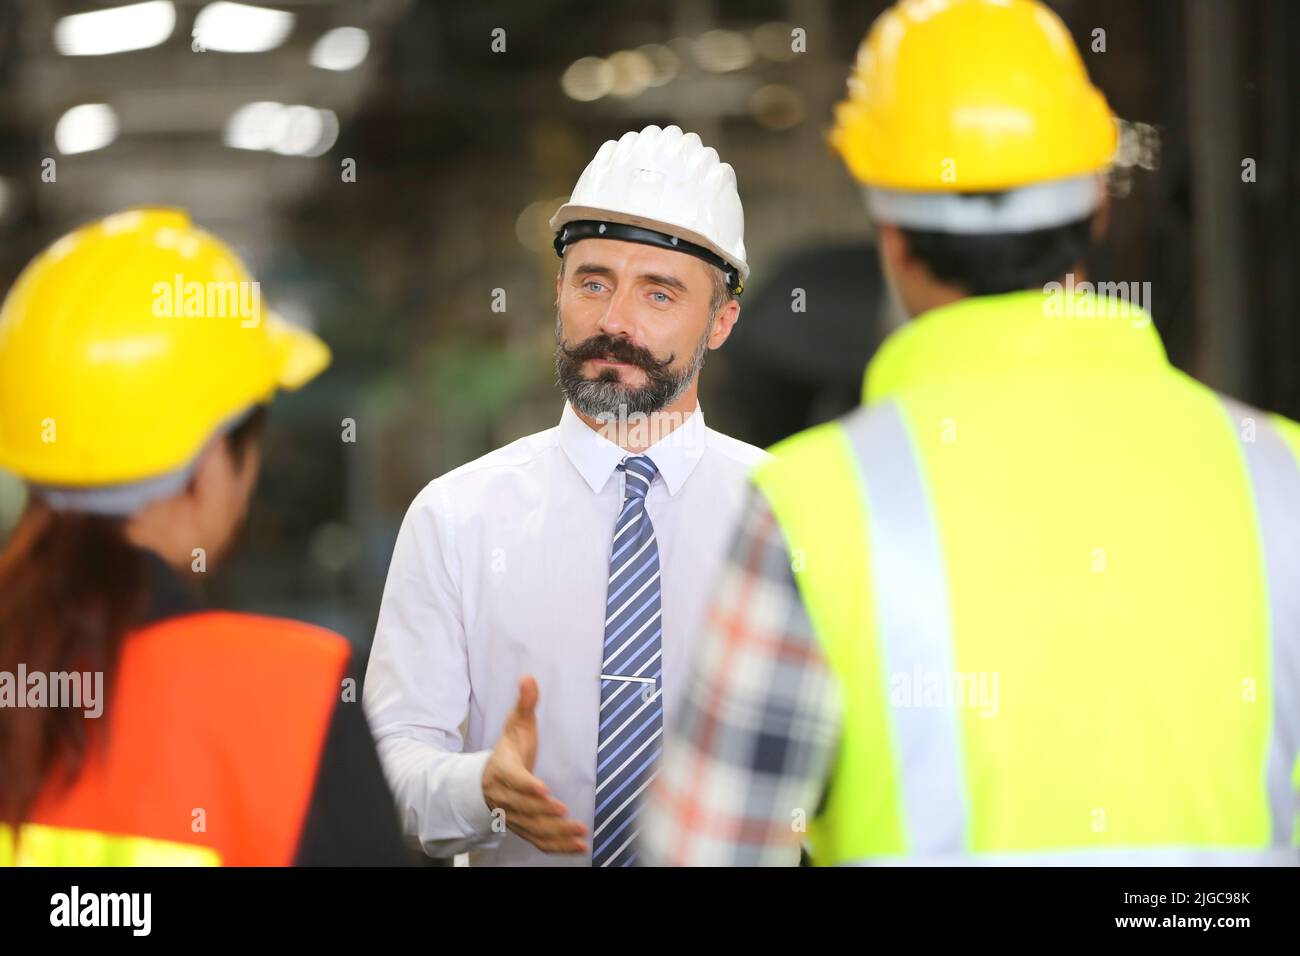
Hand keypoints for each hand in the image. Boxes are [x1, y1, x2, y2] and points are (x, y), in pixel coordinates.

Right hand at [481, 676, 587, 853]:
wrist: (486, 781)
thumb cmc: (507, 751)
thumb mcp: (515, 725)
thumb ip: (524, 703)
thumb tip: (529, 677)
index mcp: (503, 770)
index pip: (514, 780)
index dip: (527, 786)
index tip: (543, 788)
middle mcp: (506, 797)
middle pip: (524, 808)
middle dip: (544, 812)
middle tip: (564, 812)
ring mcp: (514, 816)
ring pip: (533, 828)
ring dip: (556, 833)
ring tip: (579, 834)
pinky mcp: (524, 828)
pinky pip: (539, 841)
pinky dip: (557, 847)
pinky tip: (579, 848)